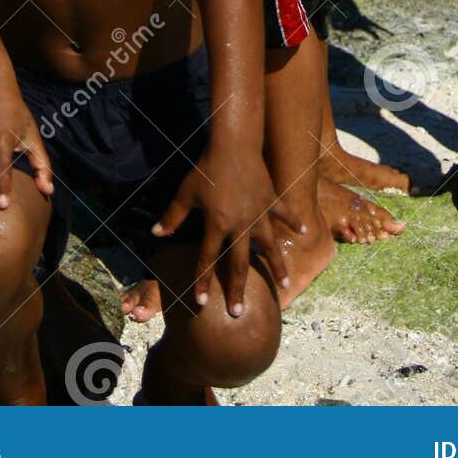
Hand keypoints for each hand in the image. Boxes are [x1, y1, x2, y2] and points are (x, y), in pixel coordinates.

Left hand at [151, 147, 303, 315]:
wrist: (234, 145)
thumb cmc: (207, 168)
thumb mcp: (186, 192)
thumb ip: (173, 216)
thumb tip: (155, 233)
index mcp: (217, 224)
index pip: (207, 259)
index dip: (202, 281)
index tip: (201, 303)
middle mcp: (240, 225)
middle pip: (240, 263)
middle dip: (238, 289)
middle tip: (239, 312)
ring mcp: (259, 214)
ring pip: (270, 246)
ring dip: (277, 266)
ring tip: (285, 285)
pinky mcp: (271, 200)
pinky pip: (284, 214)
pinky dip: (294, 222)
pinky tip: (303, 232)